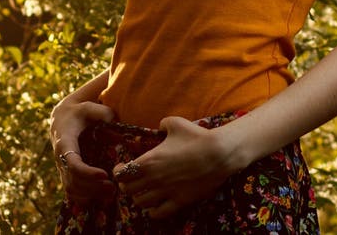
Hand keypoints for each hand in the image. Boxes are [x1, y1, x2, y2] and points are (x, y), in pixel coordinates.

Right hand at [51, 99, 115, 204]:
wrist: (62, 117)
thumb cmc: (78, 111)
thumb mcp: (88, 106)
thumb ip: (101, 111)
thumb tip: (113, 119)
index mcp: (65, 142)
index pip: (73, 163)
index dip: (87, 173)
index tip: (105, 174)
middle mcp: (60, 158)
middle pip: (72, 181)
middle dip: (92, 187)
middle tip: (113, 187)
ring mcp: (62, 168)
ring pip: (71, 189)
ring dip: (90, 194)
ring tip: (111, 192)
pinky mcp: (65, 173)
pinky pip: (71, 191)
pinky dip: (84, 197)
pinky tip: (100, 197)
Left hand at [112, 116, 236, 219]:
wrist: (218, 154)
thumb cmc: (195, 136)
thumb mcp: (176, 123)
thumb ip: (163, 124)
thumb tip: (160, 126)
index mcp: (150, 160)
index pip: (122, 173)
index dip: (118, 171)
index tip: (121, 167)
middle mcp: (154, 179)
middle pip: (128, 190)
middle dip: (126, 185)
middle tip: (131, 180)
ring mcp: (166, 192)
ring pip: (140, 203)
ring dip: (138, 197)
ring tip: (142, 192)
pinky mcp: (179, 202)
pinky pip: (158, 213)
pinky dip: (152, 211)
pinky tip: (154, 206)